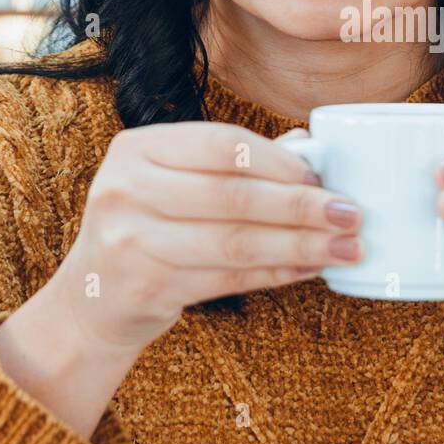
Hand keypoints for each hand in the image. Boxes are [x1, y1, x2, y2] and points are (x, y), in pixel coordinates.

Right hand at [50, 122, 363, 357]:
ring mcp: (131, 240)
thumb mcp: (171, 183)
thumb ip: (233, 162)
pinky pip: (230, 278)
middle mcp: (126, 189)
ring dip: (302, 245)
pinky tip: (312, 268)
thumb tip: (310, 147)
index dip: (279, 162)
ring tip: (346, 247)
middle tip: (352, 214)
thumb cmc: (148, 228)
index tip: (325, 178)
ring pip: (237, 242)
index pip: (221, 144)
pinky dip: (279, 273)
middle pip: (234, 195)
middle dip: (303, 207)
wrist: (91, 300)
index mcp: (136, 149)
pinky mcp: (146, 287)